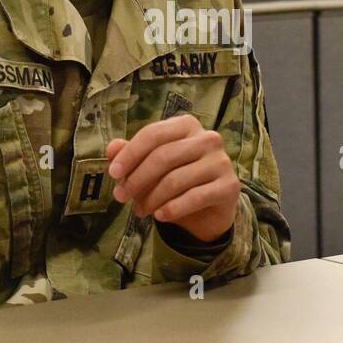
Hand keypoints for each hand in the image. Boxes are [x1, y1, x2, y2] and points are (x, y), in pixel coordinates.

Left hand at [106, 113, 239, 241]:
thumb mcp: (151, 168)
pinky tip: (160, 216)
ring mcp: (221, 161)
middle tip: (120, 197)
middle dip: (137, 179)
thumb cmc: (177, 181)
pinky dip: (173, 208)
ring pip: (176, 179)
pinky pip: (195, 197)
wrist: (208, 210)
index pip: (154, 134)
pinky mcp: (229, 186)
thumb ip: (132, 155)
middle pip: (164, 156)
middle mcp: (208, 138)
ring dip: (152, 198)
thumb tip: (112, 148)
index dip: (130, 153)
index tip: (113, 173)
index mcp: (187, 126)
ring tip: (139, 210)